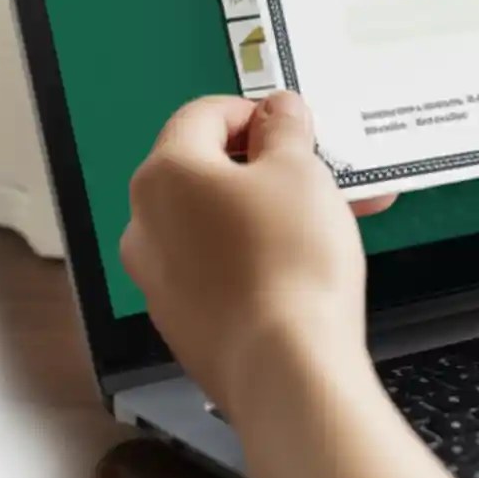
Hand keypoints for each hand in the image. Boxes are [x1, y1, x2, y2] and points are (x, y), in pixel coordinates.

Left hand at [121, 92, 392, 411]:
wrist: (287, 366)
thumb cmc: (290, 265)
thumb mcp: (301, 172)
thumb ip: (285, 131)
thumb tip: (277, 111)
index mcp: (166, 174)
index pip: (203, 114)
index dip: (255, 112)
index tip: (293, 126)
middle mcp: (146, 225)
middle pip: (209, 172)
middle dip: (271, 168)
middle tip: (322, 174)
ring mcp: (159, 279)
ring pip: (219, 224)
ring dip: (272, 212)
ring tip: (332, 220)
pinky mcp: (185, 321)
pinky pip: (221, 269)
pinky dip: (260, 257)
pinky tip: (308, 265)